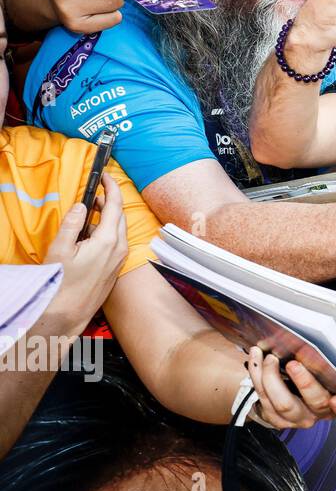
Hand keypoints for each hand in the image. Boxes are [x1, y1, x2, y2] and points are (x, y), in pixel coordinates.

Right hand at [41, 173, 128, 330]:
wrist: (69, 313)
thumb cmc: (61, 284)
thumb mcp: (60, 249)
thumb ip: (72, 224)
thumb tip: (81, 206)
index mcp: (108, 240)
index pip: (115, 205)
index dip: (112, 187)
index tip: (106, 176)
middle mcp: (120, 248)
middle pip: (120, 216)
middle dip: (109, 201)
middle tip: (95, 193)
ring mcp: (120, 259)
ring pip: (119, 229)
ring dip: (108, 217)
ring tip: (91, 211)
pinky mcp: (117, 267)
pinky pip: (117, 242)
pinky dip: (108, 231)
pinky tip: (92, 234)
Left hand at [246, 345, 335, 428]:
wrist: (288, 393)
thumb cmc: (312, 376)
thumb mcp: (325, 370)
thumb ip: (328, 363)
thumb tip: (327, 345)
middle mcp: (318, 413)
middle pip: (314, 401)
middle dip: (304, 381)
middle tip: (294, 364)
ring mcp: (296, 419)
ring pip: (283, 403)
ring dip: (273, 377)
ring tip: (268, 357)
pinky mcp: (275, 419)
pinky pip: (263, 400)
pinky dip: (257, 377)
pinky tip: (256, 360)